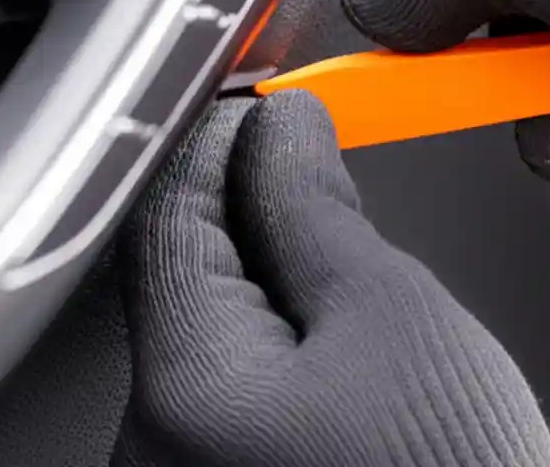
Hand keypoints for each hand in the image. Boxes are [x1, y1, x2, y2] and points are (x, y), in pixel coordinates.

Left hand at [114, 91, 549, 466]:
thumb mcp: (395, 317)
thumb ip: (315, 211)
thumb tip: (283, 134)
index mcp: (187, 396)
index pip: (166, 220)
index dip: (219, 146)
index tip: (264, 116)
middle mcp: (153, 454)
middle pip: (176, 281)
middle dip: (243, 216)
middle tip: (315, 181)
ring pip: (204, 337)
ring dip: (263, 283)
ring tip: (342, 278)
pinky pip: (226, 394)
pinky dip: (271, 349)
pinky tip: (329, 346)